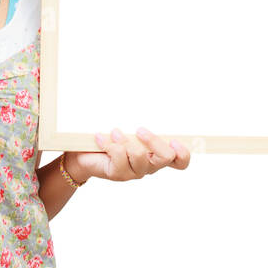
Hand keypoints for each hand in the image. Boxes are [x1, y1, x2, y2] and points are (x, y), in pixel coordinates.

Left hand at [66, 127, 190, 182]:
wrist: (84, 154)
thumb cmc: (111, 135)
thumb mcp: (128, 124)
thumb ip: (140, 117)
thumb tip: (148, 93)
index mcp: (157, 154)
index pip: (180, 161)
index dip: (183, 153)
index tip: (175, 140)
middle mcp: (149, 165)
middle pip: (166, 158)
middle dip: (154, 141)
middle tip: (140, 130)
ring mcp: (135, 171)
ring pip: (140, 156)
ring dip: (126, 140)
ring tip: (114, 132)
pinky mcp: (118, 174)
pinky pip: (119, 157)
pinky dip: (109, 143)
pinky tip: (100, 137)